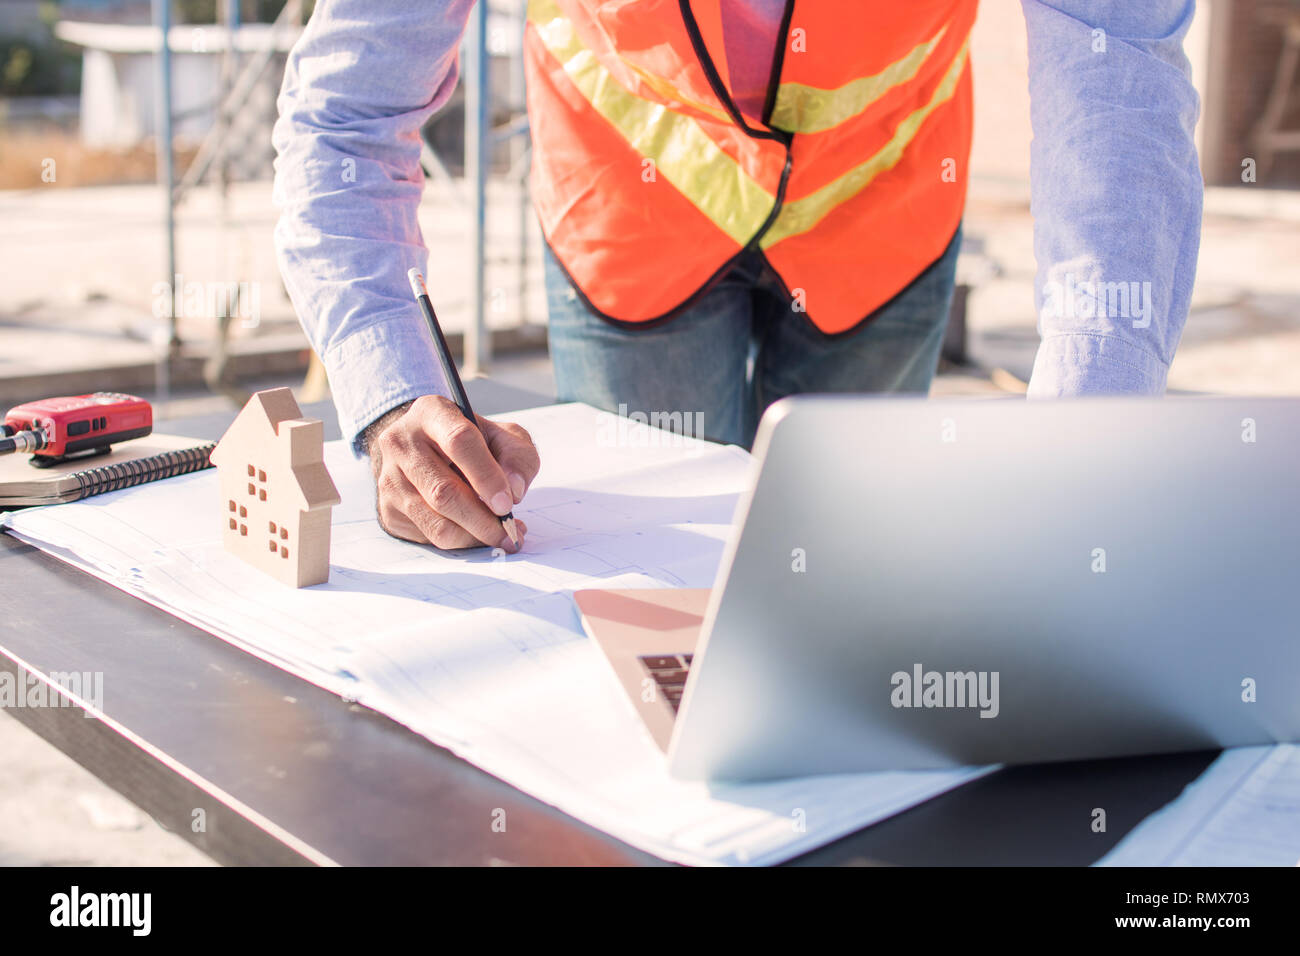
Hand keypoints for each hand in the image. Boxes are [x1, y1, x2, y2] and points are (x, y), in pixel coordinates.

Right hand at [365, 395, 539, 550]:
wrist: (428, 450)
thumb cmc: (472, 444)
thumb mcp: (503, 436)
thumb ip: (518, 457)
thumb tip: (515, 490)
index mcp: (432, 412)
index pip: (458, 442)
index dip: (486, 476)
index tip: (507, 504)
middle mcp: (402, 442)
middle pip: (443, 491)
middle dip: (483, 519)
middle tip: (510, 532)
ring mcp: (389, 477)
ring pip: (435, 522)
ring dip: (473, 537)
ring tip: (499, 536)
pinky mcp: (388, 508)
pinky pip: (428, 537)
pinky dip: (460, 543)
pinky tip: (476, 533)